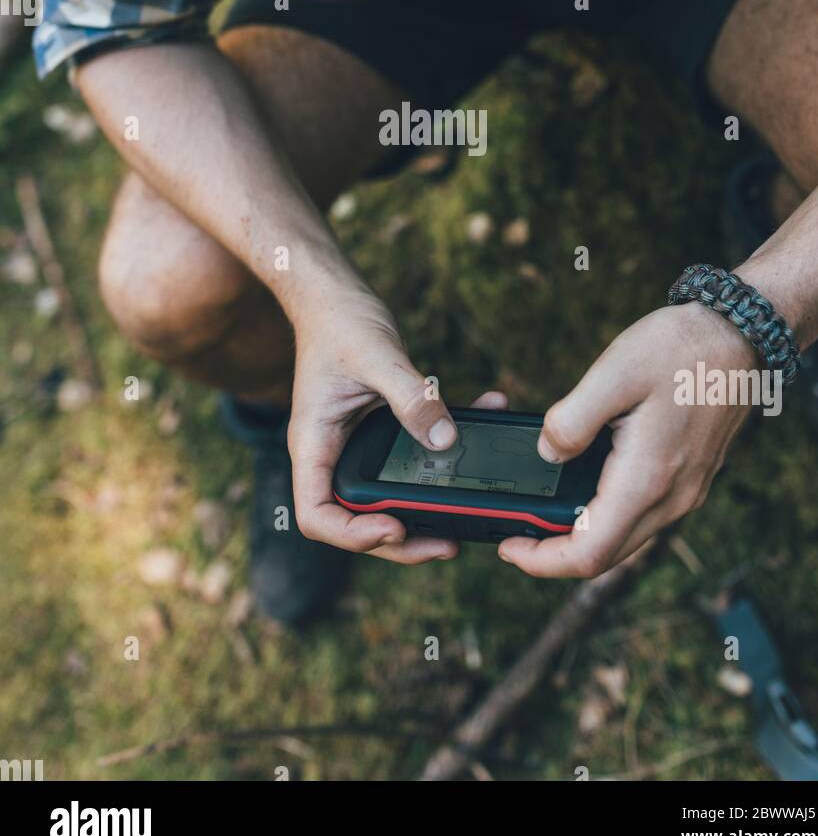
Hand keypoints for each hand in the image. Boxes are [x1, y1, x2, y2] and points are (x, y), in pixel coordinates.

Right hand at [287, 282, 504, 562]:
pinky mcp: (379, 430)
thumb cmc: (339, 321)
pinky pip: (408, 457)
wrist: (334, 294)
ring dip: (422, 511)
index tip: (396, 526)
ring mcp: (354, 445)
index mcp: (314, 444)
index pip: (317, 516)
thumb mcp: (378, 356)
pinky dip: (443, 451)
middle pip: (355, 520)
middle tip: (446, 542)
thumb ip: (412, 399)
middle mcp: (331, 452)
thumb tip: (446, 441)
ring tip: (463, 521)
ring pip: (383, 499)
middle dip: (401, 539)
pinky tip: (486, 415)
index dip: (354, 536)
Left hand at [500, 302, 757, 577]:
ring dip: (582, 537)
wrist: (740, 334)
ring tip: (542, 515)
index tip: (508, 547)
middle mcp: (671, 498)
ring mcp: (685, 492)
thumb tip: (547, 455)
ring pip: (625, 538)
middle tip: (517, 534)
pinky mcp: (690, 479)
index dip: (542, 562)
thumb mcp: (615, 372)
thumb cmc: (679, 348)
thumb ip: (572, 420)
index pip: (590, 552)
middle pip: (607, 555)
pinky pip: (642, 517)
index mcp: (647, 479)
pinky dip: (606, 517)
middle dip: (556, 554)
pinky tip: (582, 489)